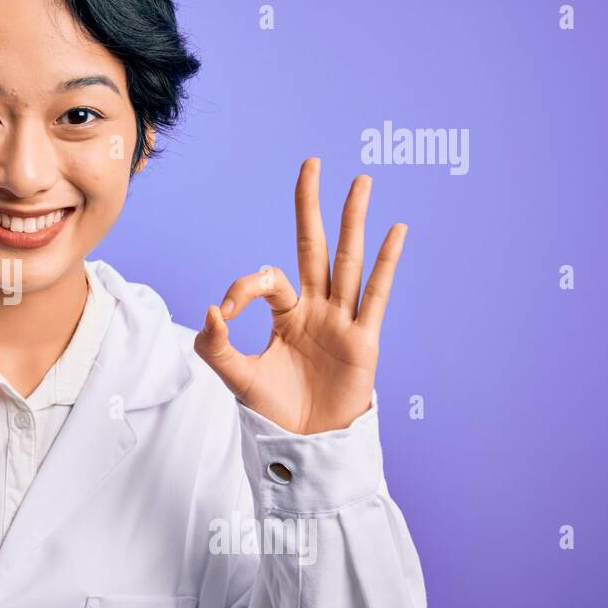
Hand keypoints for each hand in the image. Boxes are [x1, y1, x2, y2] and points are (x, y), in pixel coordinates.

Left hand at [194, 157, 405, 434]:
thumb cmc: (275, 411)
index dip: (242, 288)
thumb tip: (212, 311)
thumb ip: (216, 347)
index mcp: (285, 314)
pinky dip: (386, 263)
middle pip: (313, 247)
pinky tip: (395, 231)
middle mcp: (315, 308)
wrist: (307, 444)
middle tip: (310, 162)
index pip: (266, 279)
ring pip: (347, 260)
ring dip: (353, 220)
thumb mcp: (237, 378)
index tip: (223, 314)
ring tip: (361, 180)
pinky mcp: (364, 339)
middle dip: (310, 206)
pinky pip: (375, 295)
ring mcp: (341, 320)